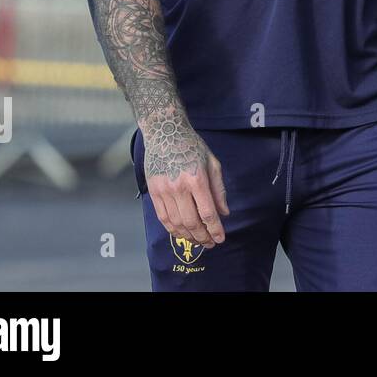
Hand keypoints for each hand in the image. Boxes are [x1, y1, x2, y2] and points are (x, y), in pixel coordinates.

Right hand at [142, 122, 229, 248]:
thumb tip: (224, 212)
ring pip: (176, 223)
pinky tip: (181, 234)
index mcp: (197, 179)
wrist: (165, 133)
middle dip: (203, 236)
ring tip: (198, 241)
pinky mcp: (153, 192)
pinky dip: (172, 229)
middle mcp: (179, 187)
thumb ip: (219, 189)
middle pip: (192, 222)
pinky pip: (163, 217)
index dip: (215, 229)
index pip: (207, 212)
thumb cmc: (192, 146)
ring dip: (188, 236)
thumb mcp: (213, 163)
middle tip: (210, 244)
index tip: (221, 238)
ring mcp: (163, 191)